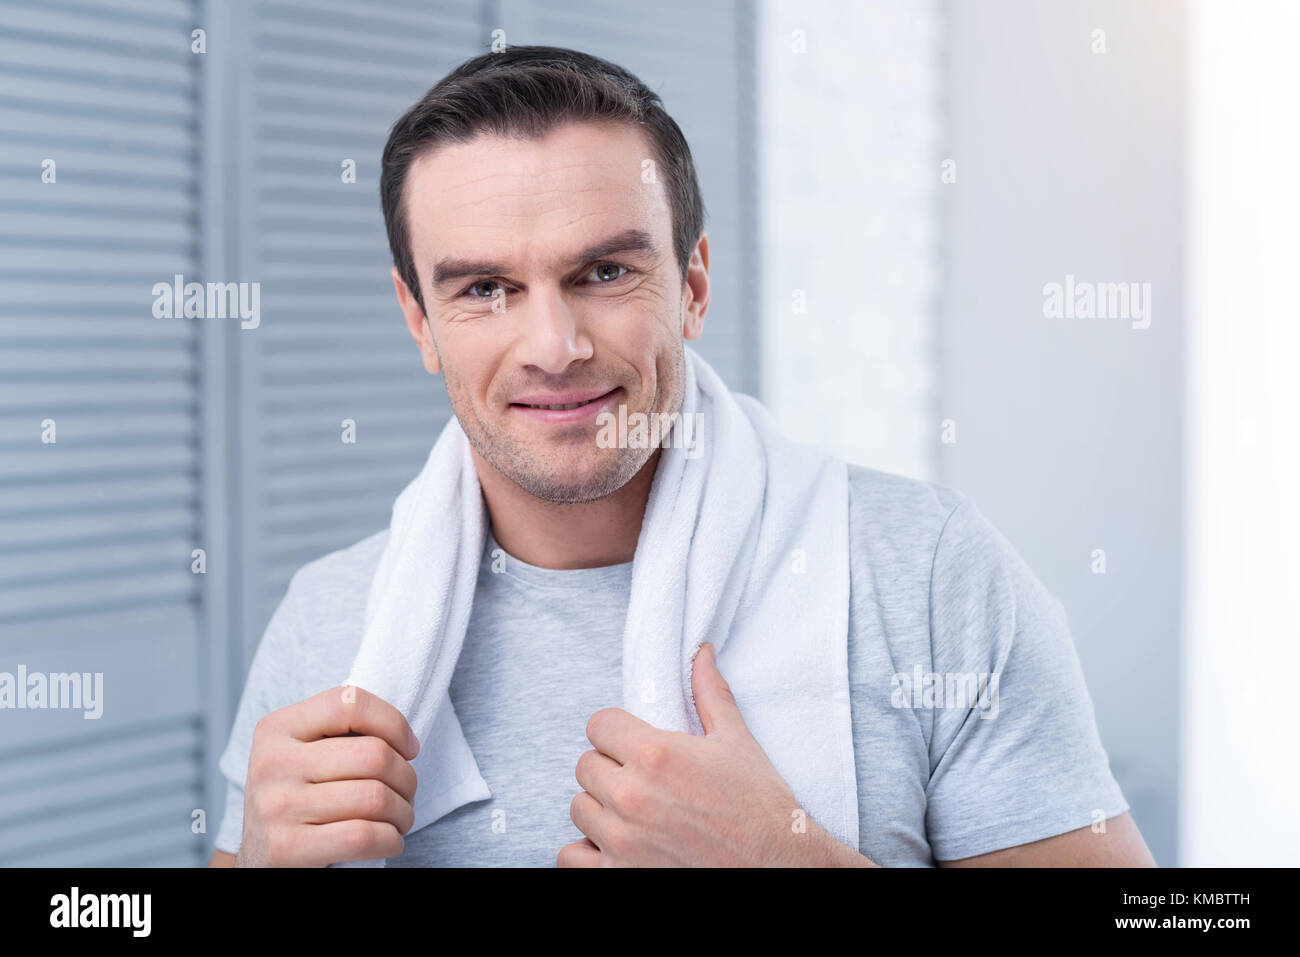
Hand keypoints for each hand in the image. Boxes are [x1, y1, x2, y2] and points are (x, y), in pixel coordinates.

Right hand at [236, 686, 418, 866]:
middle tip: (406, 792)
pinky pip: (363, 836)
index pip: (350, 703)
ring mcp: (275, 806)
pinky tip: (388, 841)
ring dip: (403, 813)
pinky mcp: (285, 848)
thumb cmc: (299, 799)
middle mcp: (272, 763)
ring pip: (375, 797)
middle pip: (373, 755)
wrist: (260, 860)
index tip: (408, 748)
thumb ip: (342, 735)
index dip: (394, 723)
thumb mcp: (304, 755)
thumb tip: (404, 740)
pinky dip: (391, 841)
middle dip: (406, 777)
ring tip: (399, 819)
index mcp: (277, 728)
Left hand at [559, 642, 860, 866]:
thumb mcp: (737, 742)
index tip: (632, 744)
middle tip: (641, 780)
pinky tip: (616, 844)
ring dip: (600, 807)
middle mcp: (632, 797)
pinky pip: (572, 856)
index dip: (616, 732)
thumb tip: (701, 654)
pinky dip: (588, 851)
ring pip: (578, 808)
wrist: (779, 867)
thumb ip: (710, 694)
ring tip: (633, 811)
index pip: (598, 725)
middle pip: (585, 765)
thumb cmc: (762, 808)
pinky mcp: (619, 875)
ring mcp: (623, 840)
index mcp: (656, 755)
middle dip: (610, 768)